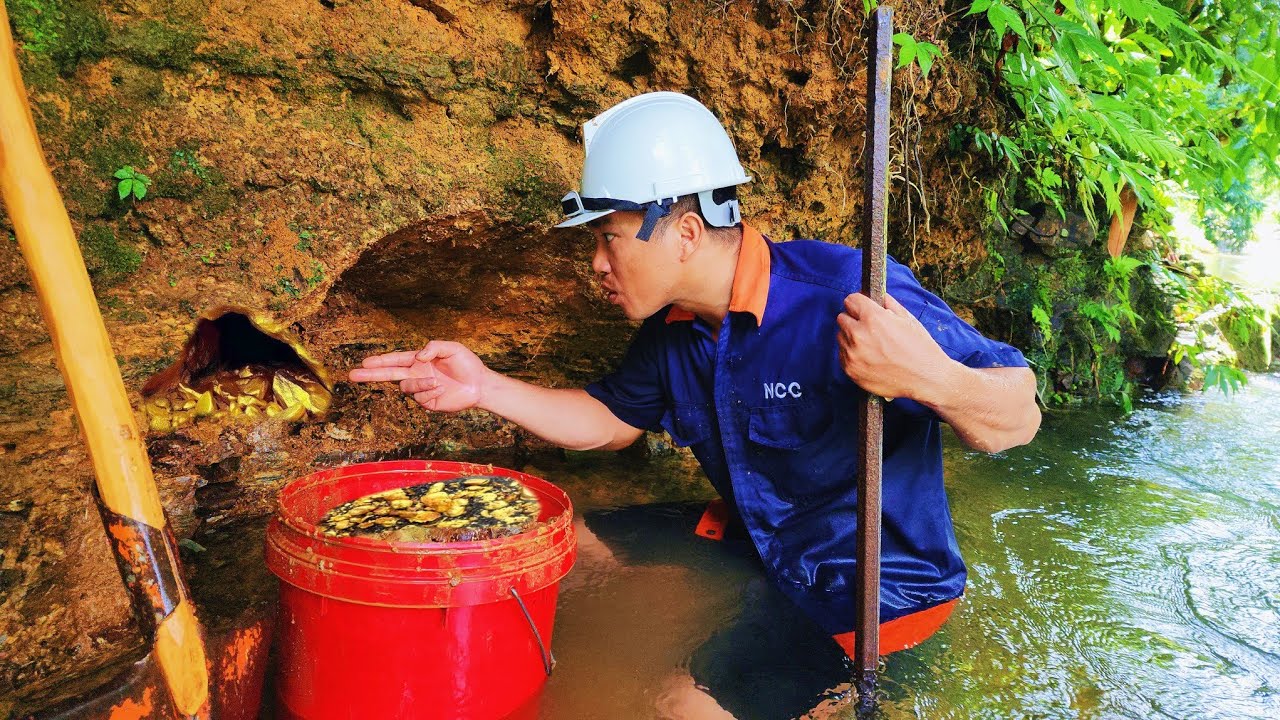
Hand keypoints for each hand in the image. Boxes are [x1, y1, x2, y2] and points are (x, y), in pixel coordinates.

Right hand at [348, 341, 488, 411]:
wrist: (479, 385)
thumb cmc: (466, 364)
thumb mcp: (452, 349)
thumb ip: (434, 347)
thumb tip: (417, 356)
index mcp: (419, 360)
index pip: (395, 359)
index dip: (380, 361)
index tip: (364, 362)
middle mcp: (416, 374)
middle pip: (388, 374)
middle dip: (370, 375)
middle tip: (352, 375)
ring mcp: (420, 389)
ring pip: (407, 387)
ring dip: (420, 384)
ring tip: (438, 382)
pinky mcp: (427, 402)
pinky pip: (420, 397)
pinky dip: (431, 392)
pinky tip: (443, 390)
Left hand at [836, 293, 952, 401]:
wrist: (926, 379)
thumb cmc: (920, 348)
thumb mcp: (908, 319)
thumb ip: (888, 304)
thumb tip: (877, 297)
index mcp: (873, 318)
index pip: (850, 300)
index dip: (859, 304)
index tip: (864, 309)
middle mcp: (858, 335)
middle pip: (842, 318)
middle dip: (854, 320)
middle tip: (870, 329)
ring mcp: (852, 354)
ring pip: (841, 337)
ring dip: (851, 338)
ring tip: (872, 346)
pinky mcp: (850, 370)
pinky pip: (842, 355)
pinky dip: (852, 354)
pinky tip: (870, 358)